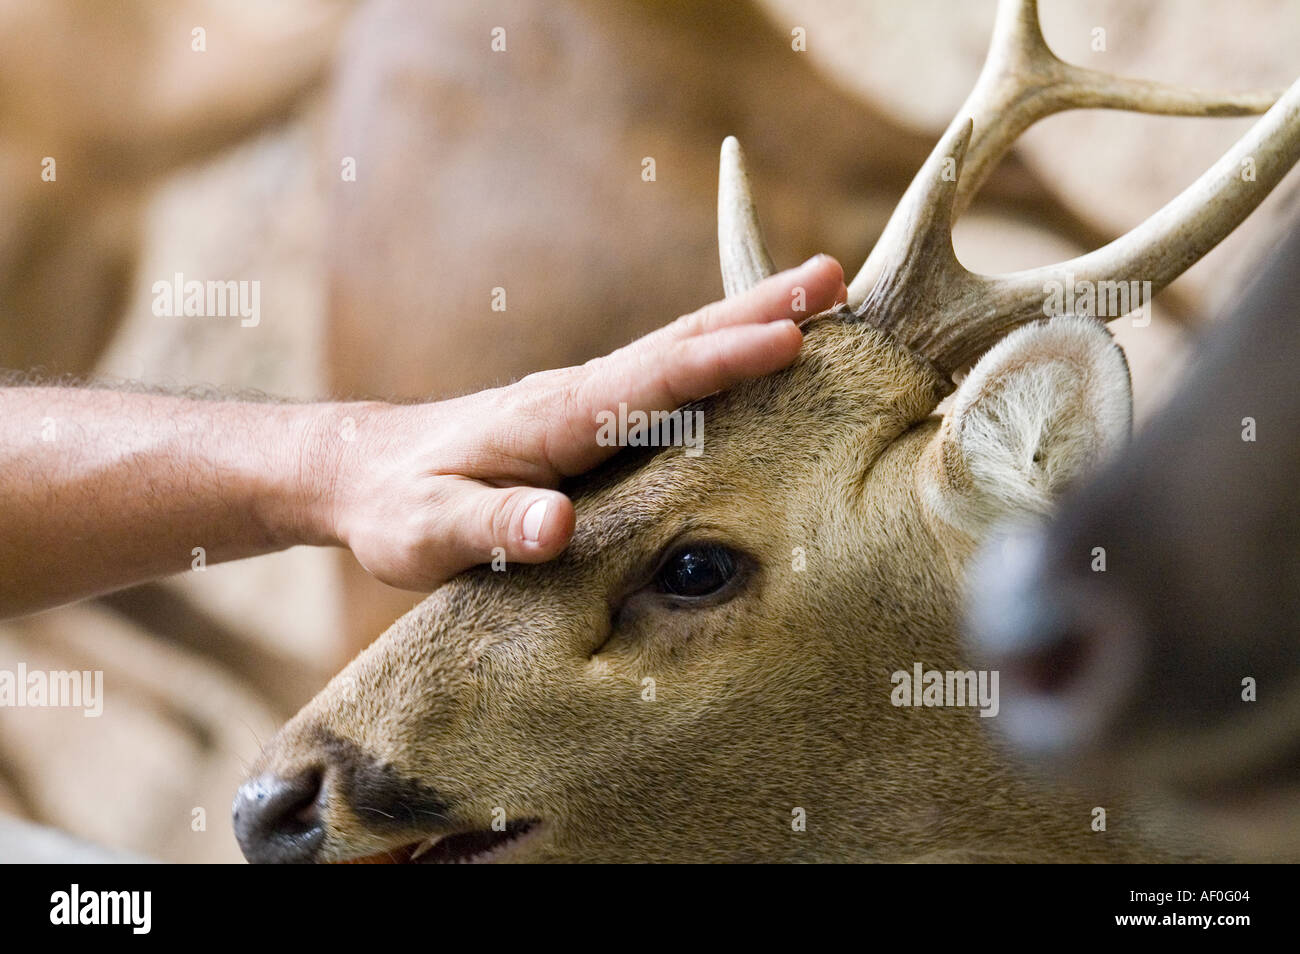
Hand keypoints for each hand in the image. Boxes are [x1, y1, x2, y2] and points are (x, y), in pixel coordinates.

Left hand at [326, 255, 845, 589]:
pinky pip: (669, 376)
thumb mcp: (427, 532)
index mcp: (552, 419)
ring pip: (680, 348)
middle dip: (758, 309)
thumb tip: (553, 527)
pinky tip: (756, 347)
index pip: (649, 381)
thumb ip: (488, 529)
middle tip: (835, 277)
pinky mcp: (593, 414)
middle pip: (680, 341)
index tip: (788, 337)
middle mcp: (579, 394)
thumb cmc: (398, 506)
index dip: (720, 359)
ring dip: (750, 318)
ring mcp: (589, 398)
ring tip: (825, 293)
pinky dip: (721, 351)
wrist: (365, 470)